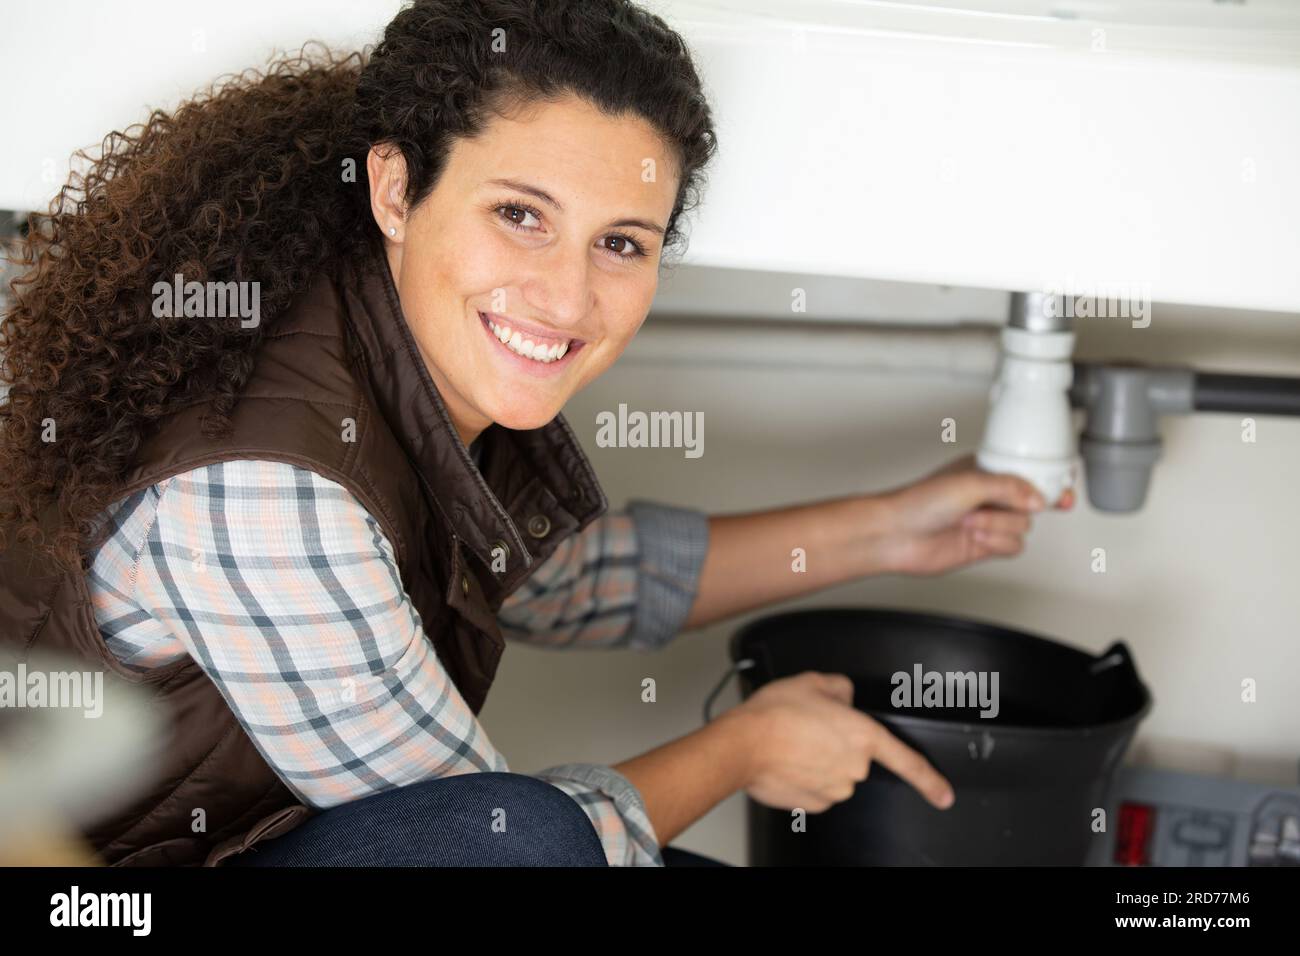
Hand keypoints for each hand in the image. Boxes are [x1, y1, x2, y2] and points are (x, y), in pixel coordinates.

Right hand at [733, 671, 953, 812]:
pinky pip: (816, 788)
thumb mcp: (812, 682)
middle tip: (809, 729)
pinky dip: (805, 777)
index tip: (944, 795)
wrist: (742, 745)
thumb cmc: (773, 715)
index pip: (906, 761)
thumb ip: (839, 688)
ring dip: (819, 761)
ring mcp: (834, 789)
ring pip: (834, 774)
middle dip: (837, 745)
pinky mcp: (813, 804)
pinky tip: (788, 760)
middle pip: (855, 757)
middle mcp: (854, 767)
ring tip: (792, 742)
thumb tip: (843, 696)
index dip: (929, 780)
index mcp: (862, 736)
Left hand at [873, 453, 1073, 575]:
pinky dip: (997, 544)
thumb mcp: (970, 483)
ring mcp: (988, 522)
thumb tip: (1040, 498)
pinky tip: (976, 539)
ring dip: (998, 527)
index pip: (1029, 474)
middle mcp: (989, 496)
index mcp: (986, 471)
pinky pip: (1013, 548)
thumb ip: (1010, 487)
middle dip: (1015, 508)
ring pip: (1023, 528)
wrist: (896, 535)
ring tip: (970, 522)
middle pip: (1032, 504)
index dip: (1049, 482)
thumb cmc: (919, 502)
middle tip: (1006, 509)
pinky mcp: (984, 546)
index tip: (1065, 489)